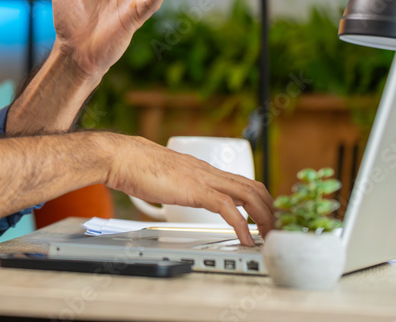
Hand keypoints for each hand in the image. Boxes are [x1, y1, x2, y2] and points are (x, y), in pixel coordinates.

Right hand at [103, 134, 274, 244]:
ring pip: (249, 195)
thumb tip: (175, 190)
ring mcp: (203, 179)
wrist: (120, 156)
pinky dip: (243, 226)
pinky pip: (228, 209)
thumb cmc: (134, 166)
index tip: (266, 217)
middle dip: (270, 210)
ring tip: (269, 236)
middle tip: (275, 230)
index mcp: (202, 170)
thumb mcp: (164, 176)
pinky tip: (247, 239)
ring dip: (264, 218)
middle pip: (254, 186)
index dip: (260, 200)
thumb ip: (176, 183)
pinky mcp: (195, 190)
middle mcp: (208, 172)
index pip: (242, 181)